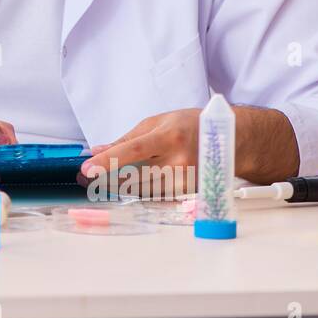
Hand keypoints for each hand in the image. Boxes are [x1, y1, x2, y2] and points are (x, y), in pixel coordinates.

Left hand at [79, 108, 199, 191]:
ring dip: (117, 187)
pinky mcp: (187, 194)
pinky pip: (154, 195)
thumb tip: (98, 151)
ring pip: (141, 190)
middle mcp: (179, 161)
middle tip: (86, 177)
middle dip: (105, 178)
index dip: (108, 160)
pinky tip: (125, 186)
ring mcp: (185, 181)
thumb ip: (127, 138)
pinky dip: (137, 191)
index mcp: (170, 137)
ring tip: (100, 181)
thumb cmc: (191, 125)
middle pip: (133, 177)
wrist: (231, 141)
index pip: (133, 150)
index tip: (87, 168)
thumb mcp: (159, 121)